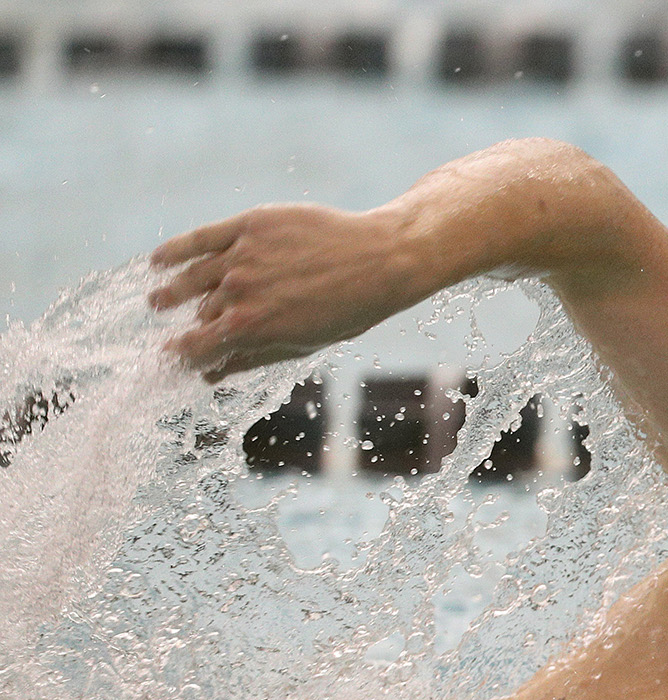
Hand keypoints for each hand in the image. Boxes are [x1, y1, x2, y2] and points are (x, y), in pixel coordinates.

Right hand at [148, 203, 423, 382]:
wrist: (380, 259)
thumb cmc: (347, 309)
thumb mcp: (302, 344)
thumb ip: (252, 358)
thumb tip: (209, 376)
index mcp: (250, 327)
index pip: (195, 346)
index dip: (180, 354)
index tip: (170, 357)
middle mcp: (238, 291)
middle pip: (197, 312)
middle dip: (188, 322)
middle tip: (175, 325)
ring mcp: (241, 255)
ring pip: (190, 277)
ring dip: (170, 291)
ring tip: (157, 300)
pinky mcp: (249, 225)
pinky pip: (200, 238)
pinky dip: (174, 250)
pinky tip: (158, 260)